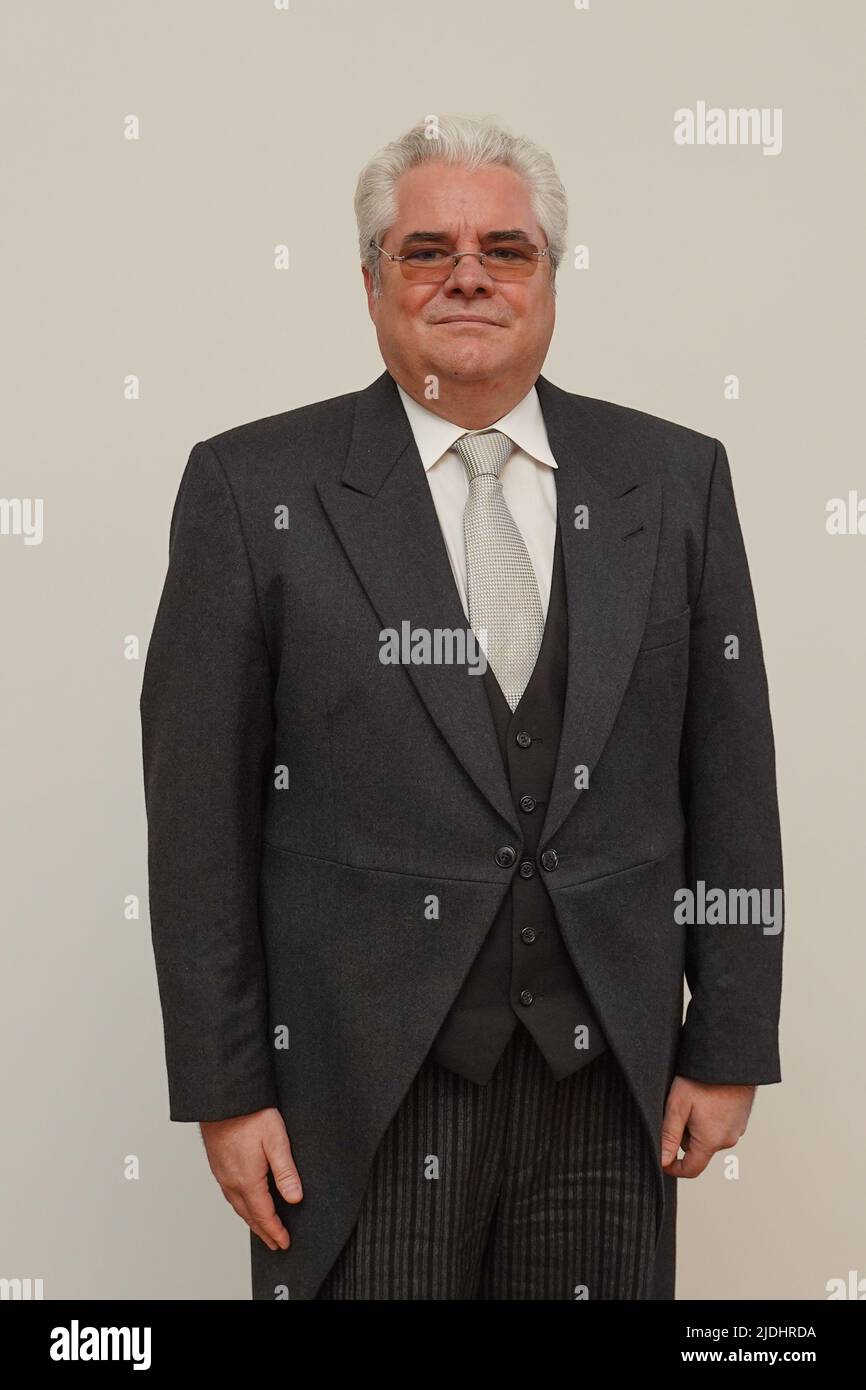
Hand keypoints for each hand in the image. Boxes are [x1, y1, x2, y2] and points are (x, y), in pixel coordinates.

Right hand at [199, 1107, 302, 1250]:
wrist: (222, 1100)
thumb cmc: (249, 1114)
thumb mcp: (276, 1140)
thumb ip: (286, 1172)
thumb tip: (295, 1199)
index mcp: (248, 1180)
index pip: (263, 1215)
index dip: (275, 1231)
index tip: (284, 1243)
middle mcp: (232, 1182)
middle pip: (249, 1215)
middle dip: (263, 1231)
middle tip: (275, 1243)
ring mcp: (222, 1174)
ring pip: (238, 1206)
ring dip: (251, 1220)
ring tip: (262, 1228)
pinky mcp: (217, 1165)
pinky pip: (230, 1194)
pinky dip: (241, 1206)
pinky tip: (245, 1202)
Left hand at [660, 1077, 755, 1177]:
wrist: (730, 1058)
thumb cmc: (704, 1079)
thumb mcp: (678, 1106)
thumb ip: (669, 1136)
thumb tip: (662, 1161)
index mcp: (711, 1141)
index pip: (691, 1169)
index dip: (673, 1167)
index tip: (661, 1157)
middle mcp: (727, 1139)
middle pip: (697, 1149)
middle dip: (683, 1135)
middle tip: (677, 1108)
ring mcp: (737, 1128)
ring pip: (708, 1136)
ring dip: (697, 1124)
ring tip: (693, 1098)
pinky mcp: (741, 1118)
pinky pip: (720, 1125)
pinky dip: (710, 1116)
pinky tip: (706, 1096)